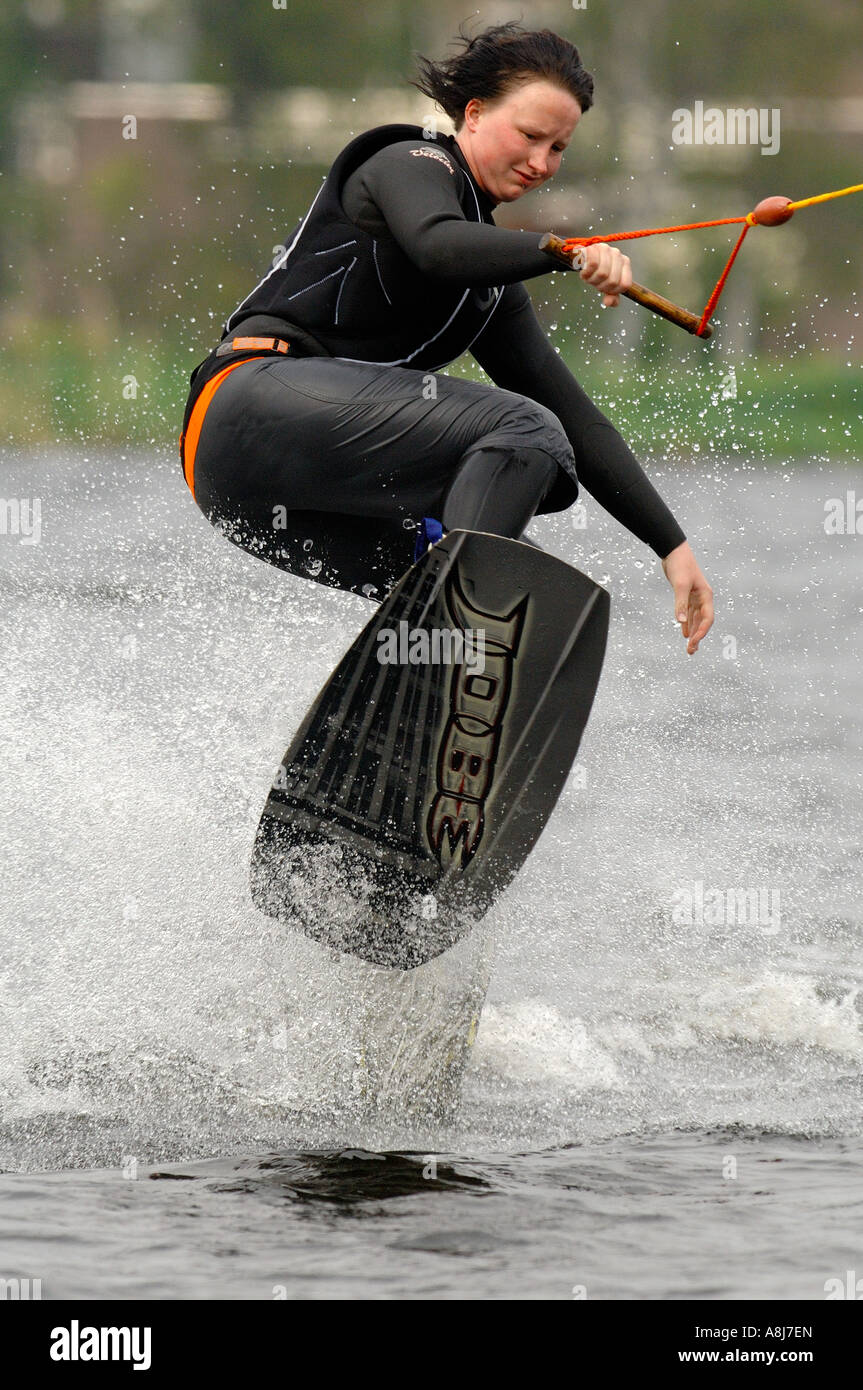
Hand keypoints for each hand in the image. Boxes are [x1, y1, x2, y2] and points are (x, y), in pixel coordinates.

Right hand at [578, 242, 632, 306]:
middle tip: (594, 282)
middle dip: (600, 286)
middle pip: (612, 281)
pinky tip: (584, 270)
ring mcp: (607, 250)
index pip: (624, 284)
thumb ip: (611, 296)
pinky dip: (587, 271)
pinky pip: (593, 263)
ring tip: (588, 276)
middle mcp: (618, 255)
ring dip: (592, 279)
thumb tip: (607, 302)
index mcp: (625, 264)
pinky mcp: (594, 247)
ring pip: (602, 273)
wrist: (582, 257)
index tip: (605, 289)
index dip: (613, 291)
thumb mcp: (605, 285)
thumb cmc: (596, 271)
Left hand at [661, 540, 713, 654]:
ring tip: (689, 647)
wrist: (674, 551)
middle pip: (702, 622)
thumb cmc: (680, 565)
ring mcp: (695, 597)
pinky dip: (686, 623)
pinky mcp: (686, 595)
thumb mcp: (680, 585)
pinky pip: (688, 613)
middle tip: (691, 651)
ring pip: (695, 619)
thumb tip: (679, 621)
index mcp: (706, 596)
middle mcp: (703, 598)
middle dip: (697, 637)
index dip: (701, 632)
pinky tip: (684, 632)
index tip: (693, 642)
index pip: (707, 618)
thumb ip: (680, 603)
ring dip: (692, 632)